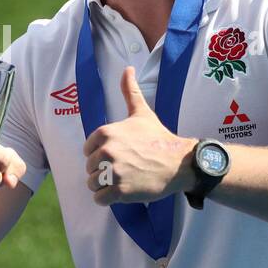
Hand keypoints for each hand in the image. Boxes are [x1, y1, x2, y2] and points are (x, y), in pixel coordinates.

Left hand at [84, 67, 194, 204]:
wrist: (179, 162)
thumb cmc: (159, 138)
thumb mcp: (142, 113)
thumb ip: (130, 91)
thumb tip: (128, 68)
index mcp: (105, 133)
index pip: (87, 151)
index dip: (101, 155)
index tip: (120, 155)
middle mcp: (106, 151)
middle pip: (89, 169)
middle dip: (103, 172)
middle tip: (126, 169)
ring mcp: (113, 171)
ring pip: (92, 184)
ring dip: (105, 186)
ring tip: (125, 180)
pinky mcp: (120, 191)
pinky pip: (99, 199)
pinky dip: (108, 199)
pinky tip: (123, 192)